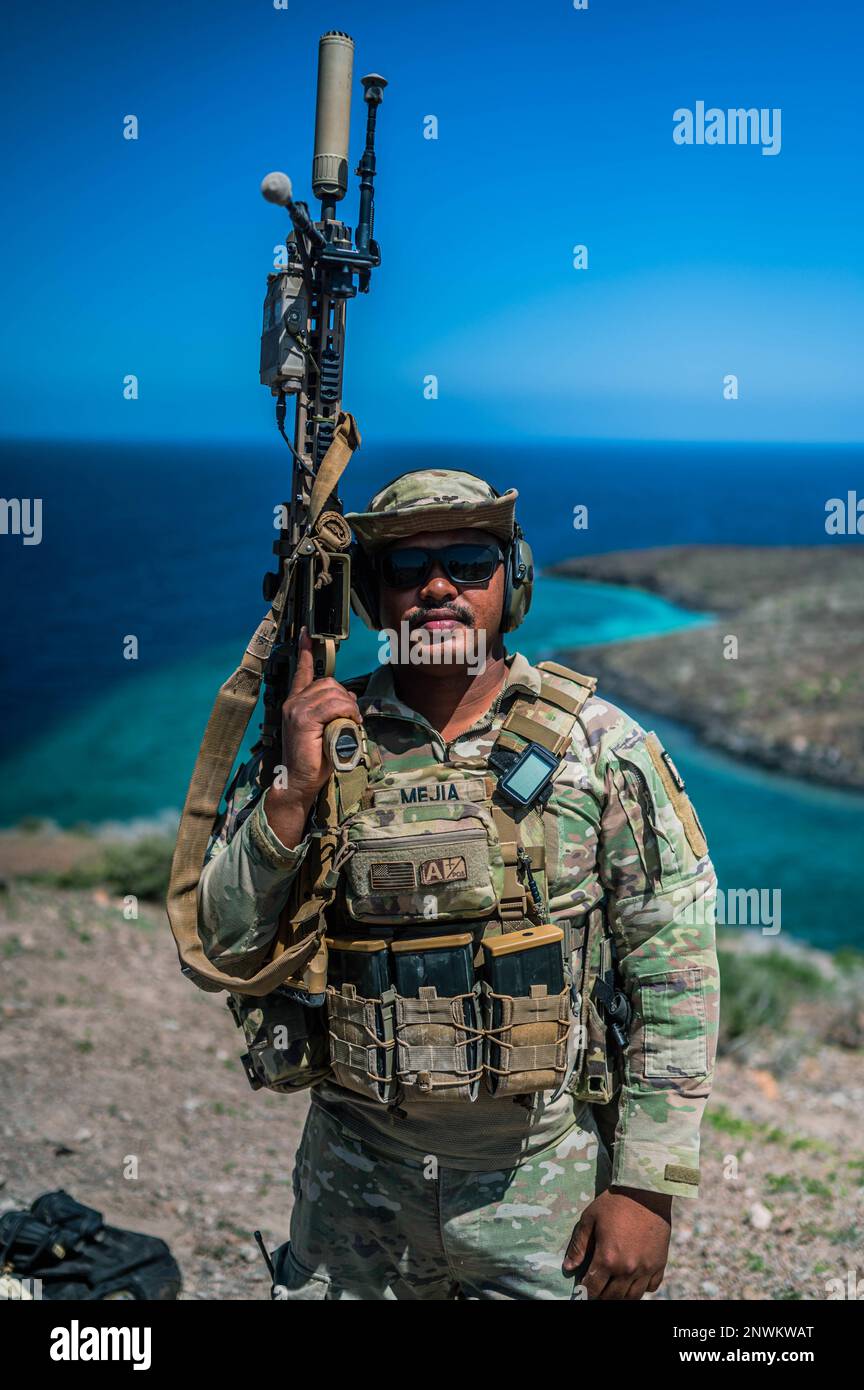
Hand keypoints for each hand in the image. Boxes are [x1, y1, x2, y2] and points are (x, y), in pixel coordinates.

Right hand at [263, 630, 361, 847]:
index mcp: (295, 703)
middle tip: (351, 718)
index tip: (307, 633)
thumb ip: (330, 712)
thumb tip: (348, 700)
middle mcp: (293, 703)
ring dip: (348, 707)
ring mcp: (296, 710)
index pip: (300, 671)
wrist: (298, 781)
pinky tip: (349, 724)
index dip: (305, 650)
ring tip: (350, 724)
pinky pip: (333, 705)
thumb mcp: (324, 730)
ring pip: (333, 693)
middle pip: (328, 682)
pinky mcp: (303, 720)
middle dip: (345, 698)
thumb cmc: (314, 760)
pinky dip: (346, 713)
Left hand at [562, 1186, 671, 1299]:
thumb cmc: (614, 1202)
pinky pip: (651, 1287)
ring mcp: (645, 1269)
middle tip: (596, 1291)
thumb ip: (579, 1245)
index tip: (581, 1291)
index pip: (592, 1287)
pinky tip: (634, 1281)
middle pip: (612, 1297)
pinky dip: (642, 1288)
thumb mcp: (590, 1218)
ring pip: (632, 1296)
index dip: (585, 1292)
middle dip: (601, 1297)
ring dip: (621, 1296)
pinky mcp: (659, 1264)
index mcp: (607, 1259)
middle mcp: (627, 1269)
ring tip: (613, 1290)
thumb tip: (568, 1267)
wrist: (645, 1191)